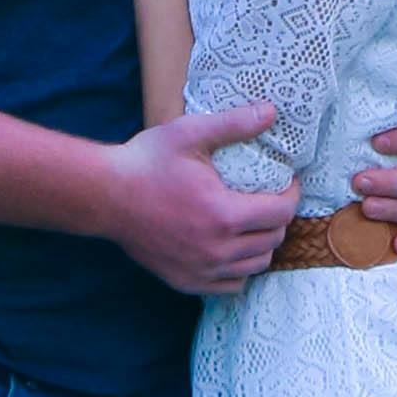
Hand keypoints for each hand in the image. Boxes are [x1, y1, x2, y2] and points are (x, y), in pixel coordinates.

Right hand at [99, 101, 295, 296]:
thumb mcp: (189, 134)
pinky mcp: (186, 281)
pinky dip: (239, 268)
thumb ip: (234, 124)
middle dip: (278, 218)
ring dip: (262, 243)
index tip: (286, 183)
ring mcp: (201, 269)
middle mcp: (216, 249)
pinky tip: (231, 248)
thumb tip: (272, 111)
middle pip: (273, 240)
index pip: (281, 213)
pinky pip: (231, 285)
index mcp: (223, 214)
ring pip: (256, 265)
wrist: (105, 197)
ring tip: (253, 223)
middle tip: (269, 199)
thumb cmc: (146, 162)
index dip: (291, 194)